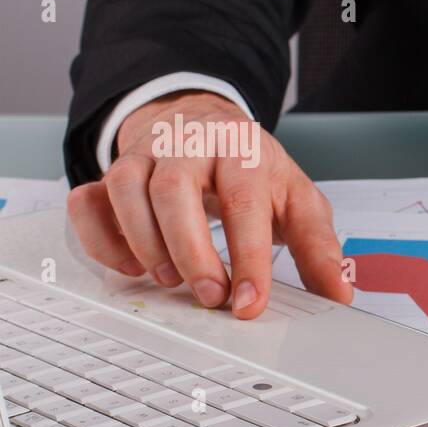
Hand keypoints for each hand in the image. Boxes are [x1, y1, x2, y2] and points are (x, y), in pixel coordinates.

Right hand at [67, 91, 352, 318]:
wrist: (206, 123)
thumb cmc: (253, 169)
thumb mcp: (297, 200)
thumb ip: (318, 247)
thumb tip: (339, 294)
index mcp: (242, 152)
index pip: (244, 204)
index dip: (247, 259)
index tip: (249, 304)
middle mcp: (189, 146)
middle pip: (175, 192)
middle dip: (191, 253)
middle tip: (210, 297)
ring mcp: (145, 155)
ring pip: (126, 189)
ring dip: (144, 244)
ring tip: (171, 282)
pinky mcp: (112, 169)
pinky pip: (88, 201)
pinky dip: (101, 240)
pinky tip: (130, 268)